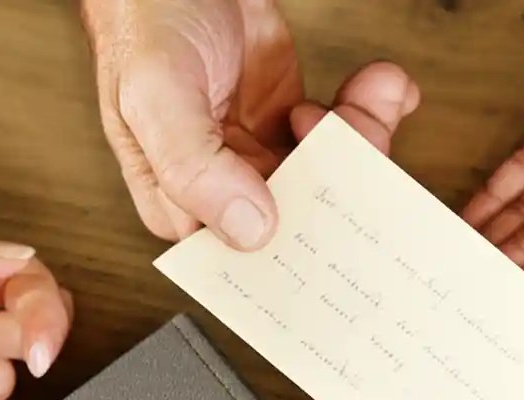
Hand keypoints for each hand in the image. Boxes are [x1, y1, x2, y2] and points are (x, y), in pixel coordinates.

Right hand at [83, 0, 419, 249]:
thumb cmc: (145, 19)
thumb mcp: (157, 93)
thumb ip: (195, 166)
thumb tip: (250, 232)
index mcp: (179, 198)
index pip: (245, 252)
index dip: (297, 245)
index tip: (338, 224)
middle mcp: (224, 184)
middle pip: (303, 214)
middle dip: (346, 178)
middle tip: (363, 138)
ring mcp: (262, 150)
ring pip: (333, 173)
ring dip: (364, 134)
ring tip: (374, 93)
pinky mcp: (290, 117)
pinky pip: (342, 131)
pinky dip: (371, 107)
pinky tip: (378, 85)